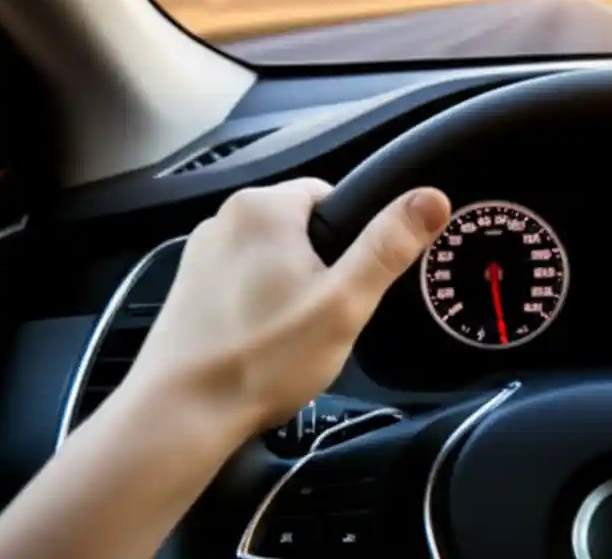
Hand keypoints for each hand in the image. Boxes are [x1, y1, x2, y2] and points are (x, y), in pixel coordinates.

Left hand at [123, 179, 450, 436]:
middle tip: (328, 318)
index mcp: (263, 205)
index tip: (354, 286)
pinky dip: (260, 304)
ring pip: (274, 257)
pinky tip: (261, 343)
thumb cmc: (265, 357)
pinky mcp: (186, 287)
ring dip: (292, 287)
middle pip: (303, 228)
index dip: (356, 240)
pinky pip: (244, 280)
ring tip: (294, 336)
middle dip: (324, 267)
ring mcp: (199, 252)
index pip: (333, 196)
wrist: (178, 415)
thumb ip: (388, 247)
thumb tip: (433, 197)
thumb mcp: (343, 303)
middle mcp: (224, 216)